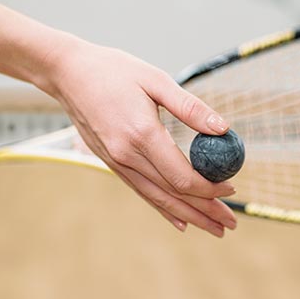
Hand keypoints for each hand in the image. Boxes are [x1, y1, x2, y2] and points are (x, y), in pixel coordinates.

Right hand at [43, 36, 237, 237]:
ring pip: (158, 198)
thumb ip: (190, 107)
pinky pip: (141, 191)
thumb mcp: (156, 80)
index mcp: (142, 135)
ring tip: (213, 228)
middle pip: (173, 194)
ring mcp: (117, 162)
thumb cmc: (113, 70)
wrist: (67, 73)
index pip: (182, 176)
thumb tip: (223, 129)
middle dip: (205, 210)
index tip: (232, 187)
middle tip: (231, 223)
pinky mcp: (111, 162)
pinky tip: (180, 221)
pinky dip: (163, 208)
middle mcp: (127, 155)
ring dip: (189, 216)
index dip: (209, 188)